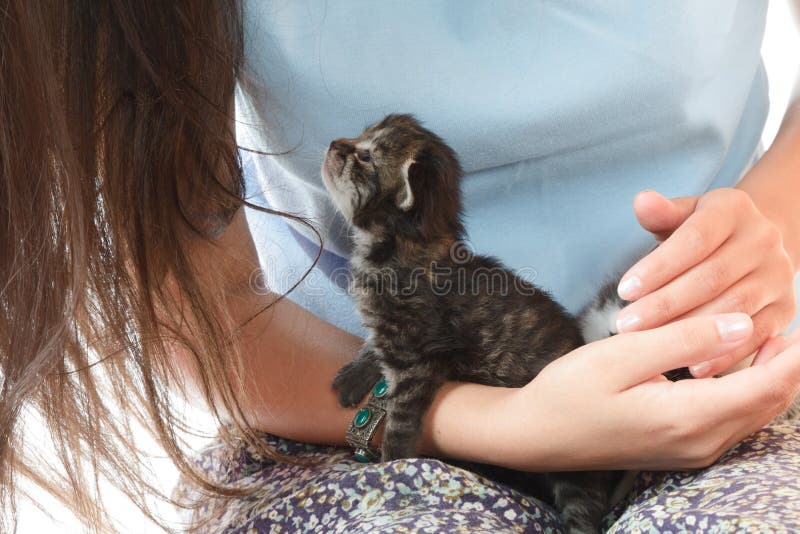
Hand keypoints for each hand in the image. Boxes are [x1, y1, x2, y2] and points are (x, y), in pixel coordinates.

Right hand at [488, 313, 799, 471]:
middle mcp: (701, 443)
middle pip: (772, 402)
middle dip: (790, 362)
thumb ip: (684, 338)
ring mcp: (693, 452)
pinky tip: (734, 363)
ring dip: (771, 375)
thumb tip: (744, 324)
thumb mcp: (620, 355)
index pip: (769, 385)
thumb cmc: (570, 390)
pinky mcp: (682, 450)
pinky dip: (748, 390)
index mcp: (689, 417)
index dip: (794, 351)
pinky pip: (735, 420)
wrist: (537, 435)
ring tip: (769, 334)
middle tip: (791, 319)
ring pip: (756, 413)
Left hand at [614, 189, 796, 376]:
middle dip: (665, 304)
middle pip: (711, 277)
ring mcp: (778, 276)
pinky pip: (755, 336)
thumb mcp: (680, 216)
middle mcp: (763, 240)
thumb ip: (660, 214)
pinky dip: (723, 354)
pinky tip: (690, 367)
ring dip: (689, 331)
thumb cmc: (699, 234)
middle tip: (626, 325)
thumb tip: (642, 201)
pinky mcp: (785, 310)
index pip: (694, 239)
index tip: (624, 291)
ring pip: (733, 308)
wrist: (749, 245)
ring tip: (649, 345)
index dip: (659, 267)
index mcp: (733, 209)